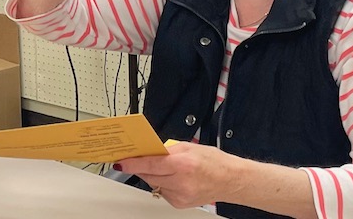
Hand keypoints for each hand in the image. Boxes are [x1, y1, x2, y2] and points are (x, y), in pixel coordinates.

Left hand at [116, 142, 232, 208]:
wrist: (231, 180)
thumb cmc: (214, 162)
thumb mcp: (188, 147)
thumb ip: (165, 149)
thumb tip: (147, 150)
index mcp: (183, 165)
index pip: (150, 164)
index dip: (133, 163)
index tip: (121, 161)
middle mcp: (181, 183)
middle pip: (149, 175)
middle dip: (142, 167)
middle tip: (136, 158)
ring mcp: (180, 196)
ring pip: (154, 184)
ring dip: (152, 175)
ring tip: (163, 167)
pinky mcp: (180, 204)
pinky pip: (162, 191)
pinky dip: (162, 183)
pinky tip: (171, 178)